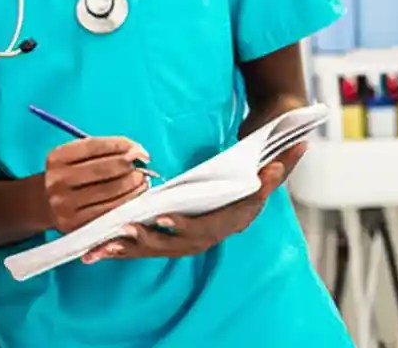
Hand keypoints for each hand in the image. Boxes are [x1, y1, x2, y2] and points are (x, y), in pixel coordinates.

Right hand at [44, 137, 150, 233]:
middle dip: (130, 166)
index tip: (139, 150)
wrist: (46, 204)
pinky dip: (129, 201)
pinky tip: (135, 195)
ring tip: (142, 180)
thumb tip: (138, 152)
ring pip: (111, 191)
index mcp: (56, 158)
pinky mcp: (76, 224)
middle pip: (104, 169)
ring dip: (133, 184)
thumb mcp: (75, 158)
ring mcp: (65, 205)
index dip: (121, 145)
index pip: (94, 146)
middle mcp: (57, 181)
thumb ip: (102, 151)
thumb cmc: (71, 176)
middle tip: (143, 167)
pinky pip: (110, 210)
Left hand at [82, 143, 306, 262]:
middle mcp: (210, 236)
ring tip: (105, 244)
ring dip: (132, 248)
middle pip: (176, 244)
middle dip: (150, 239)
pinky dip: (123, 250)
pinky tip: (97, 251)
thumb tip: (300, 145)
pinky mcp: (171, 241)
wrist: (250, 190)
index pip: (208, 227)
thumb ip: (283, 160)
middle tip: (126, 229)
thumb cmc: (255, 176)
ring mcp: (190, 241)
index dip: (185, 225)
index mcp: (230, 221)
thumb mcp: (272, 168)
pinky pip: (146, 249)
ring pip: (159, 249)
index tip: (164, 219)